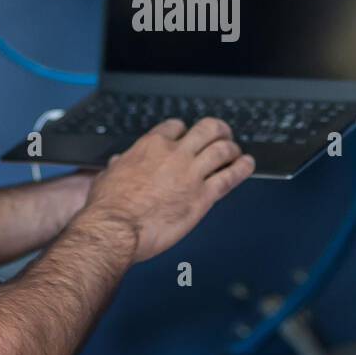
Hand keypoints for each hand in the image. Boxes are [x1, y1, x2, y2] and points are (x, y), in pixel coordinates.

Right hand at [83, 118, 253, 262]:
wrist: (116, 228)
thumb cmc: (108, 207)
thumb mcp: (108, 176)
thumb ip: (120, 166)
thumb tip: (118, 163)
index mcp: (151, 146)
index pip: (176, 126)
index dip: (185, 130)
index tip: (188, 136)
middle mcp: (174, 154)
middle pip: (206, 129)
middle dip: (218, 129)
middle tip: (223, 134)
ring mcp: (191, 174)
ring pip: (222, 149)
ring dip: (232, 148)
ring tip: (236, 151)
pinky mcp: (203, 197)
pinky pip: (230, 177)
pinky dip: (242, 168)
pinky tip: (247, 165)